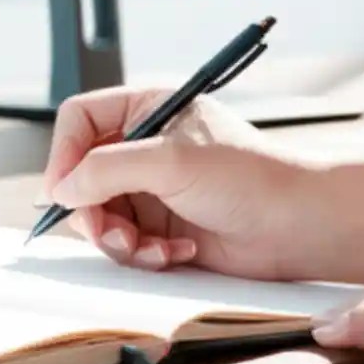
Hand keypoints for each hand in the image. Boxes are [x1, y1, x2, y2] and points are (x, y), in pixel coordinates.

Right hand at [42, 86, 315, 280]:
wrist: (301, 226)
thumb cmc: (252, 177)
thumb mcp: (170, 160)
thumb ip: (106, 169)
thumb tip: (62, 187)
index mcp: (145, 110)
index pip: (78, 121)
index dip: (63, 154)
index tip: (62, 189)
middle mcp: (142, 147)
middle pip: (81, 175)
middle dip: (92, 210)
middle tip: (110, 231)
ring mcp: (150, 188)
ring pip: (98, 215)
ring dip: (118, 238)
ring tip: (149, 247)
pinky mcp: (159, 225)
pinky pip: (124, 242)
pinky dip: (142, 253)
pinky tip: (175, 251)